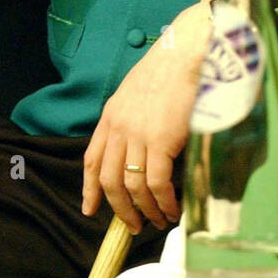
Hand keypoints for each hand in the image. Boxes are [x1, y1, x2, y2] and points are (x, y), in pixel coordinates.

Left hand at [82, 0, 212, 233]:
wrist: (188, 51)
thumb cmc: (171, 67)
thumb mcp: (138, 90)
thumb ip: (132, 117)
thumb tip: (143, 147)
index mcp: (111, 114)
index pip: (92, 158)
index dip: (90, 188)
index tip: (90, 209)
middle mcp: (119, 127)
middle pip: (109, 179)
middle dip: (119, 209)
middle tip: (132, 226)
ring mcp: (138, 135)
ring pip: (132, 186)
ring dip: (144, 210)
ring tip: (158, 221)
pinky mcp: (161, 141)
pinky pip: (156, 183)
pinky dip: (163, 201)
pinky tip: (171, 209)